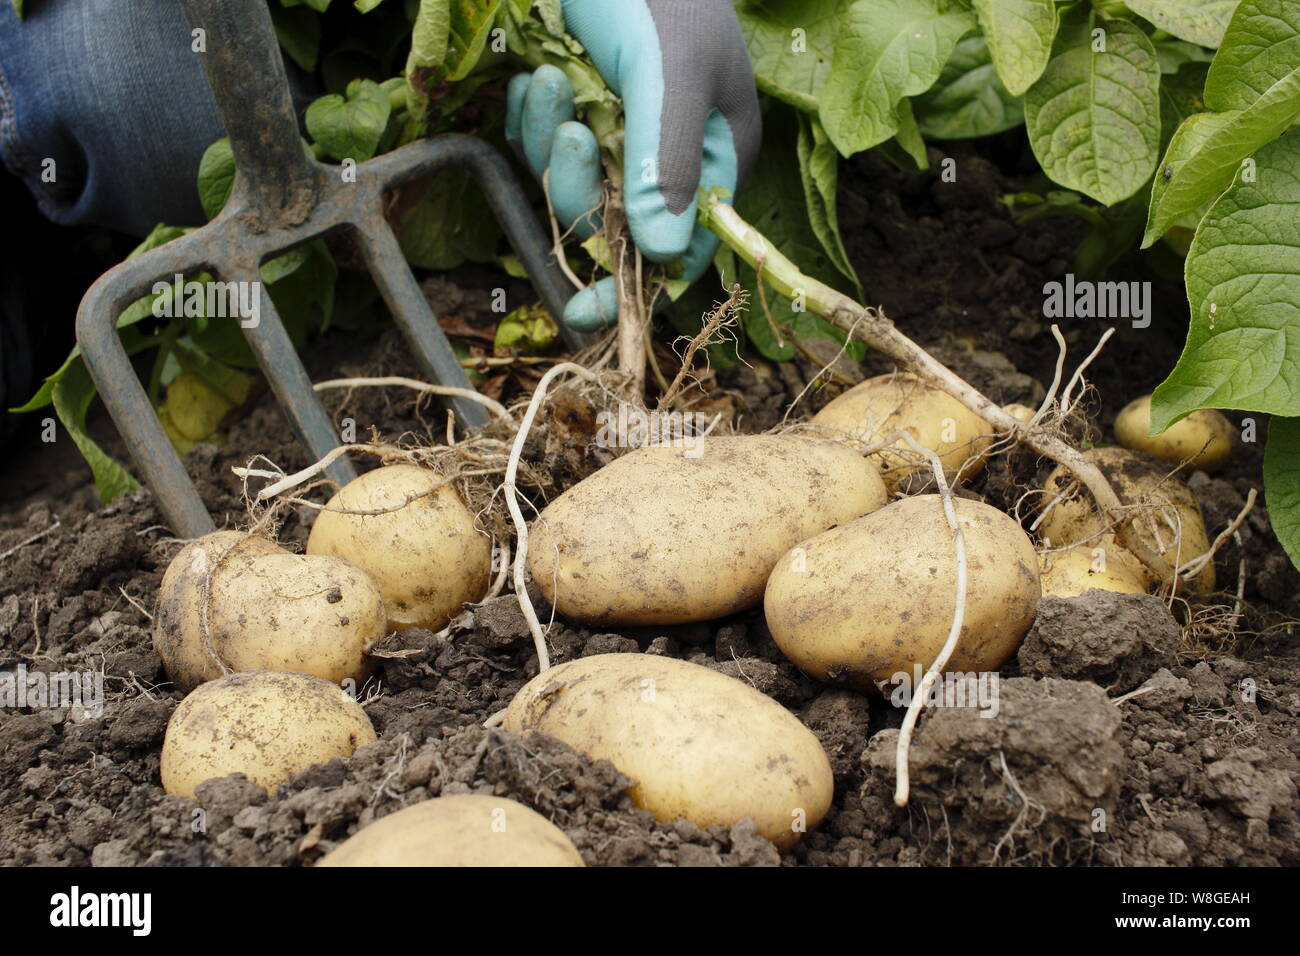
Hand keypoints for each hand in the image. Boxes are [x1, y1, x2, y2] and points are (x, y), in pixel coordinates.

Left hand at [506, 0, 760, 331]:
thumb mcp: (669, 72)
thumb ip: (666, 163)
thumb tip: (662, 256)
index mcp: (716, 155)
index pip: (681, 250)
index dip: (634, 284)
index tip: (583, 309)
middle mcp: (670, 155)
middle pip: (614, 223)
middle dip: (579, 186)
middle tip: (570, 130)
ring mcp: (622, 131)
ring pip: (572, 184)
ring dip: (550, 141)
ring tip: (550, 78)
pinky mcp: (579, 107)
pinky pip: (545, 145)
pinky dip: (533, 117)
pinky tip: (538, 72)